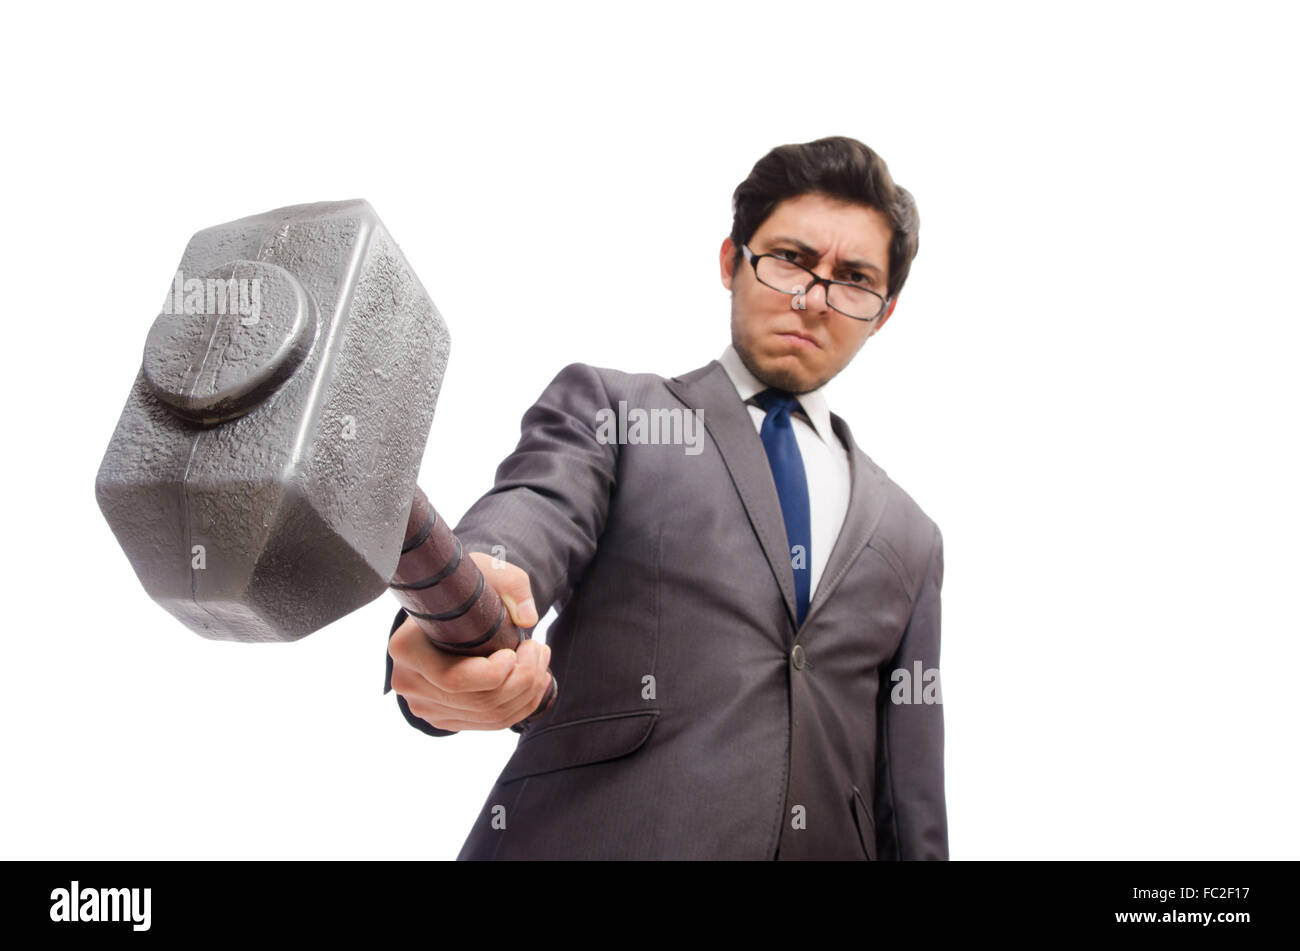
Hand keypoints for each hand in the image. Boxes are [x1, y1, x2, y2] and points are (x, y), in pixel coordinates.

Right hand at [388, 552, 551, 731]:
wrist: (443, 607)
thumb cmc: (463, 587)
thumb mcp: (485, 570)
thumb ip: (512, 585)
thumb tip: (528, 617)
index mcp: (406, 647)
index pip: (454, 679)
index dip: (495, 673)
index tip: (515, 650)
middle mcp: (408, 682)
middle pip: (478, 702)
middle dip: (522, 679)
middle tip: (539, 649)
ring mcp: (424, 704)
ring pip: (488, 716)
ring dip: (527, 693)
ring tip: (541, 663)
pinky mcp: (443, 716)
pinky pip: (488, 723)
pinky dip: (519, 706)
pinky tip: (534, 681)